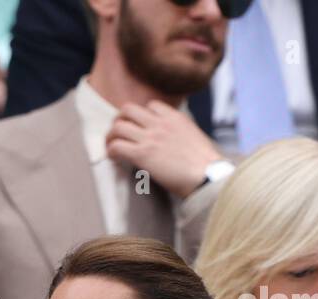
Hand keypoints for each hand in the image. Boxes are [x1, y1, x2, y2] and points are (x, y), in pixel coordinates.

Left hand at [106, 100, 224, 198]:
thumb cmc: (204, 163)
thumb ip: (178, 131)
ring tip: (112, 146)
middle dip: (120, 120)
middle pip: (128, 109)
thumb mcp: (193, 135)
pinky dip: (111, 151)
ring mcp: (150, 137)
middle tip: (118, 133)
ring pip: (118, 126)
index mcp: (174, 117)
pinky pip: (116, 146)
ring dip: (111, 136)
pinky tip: (114, 159)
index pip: (150, 105)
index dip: (140, 115)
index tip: (137, 126)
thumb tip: (168, 139)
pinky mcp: (142, 154)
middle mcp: (160, 123)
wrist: (206, 175)